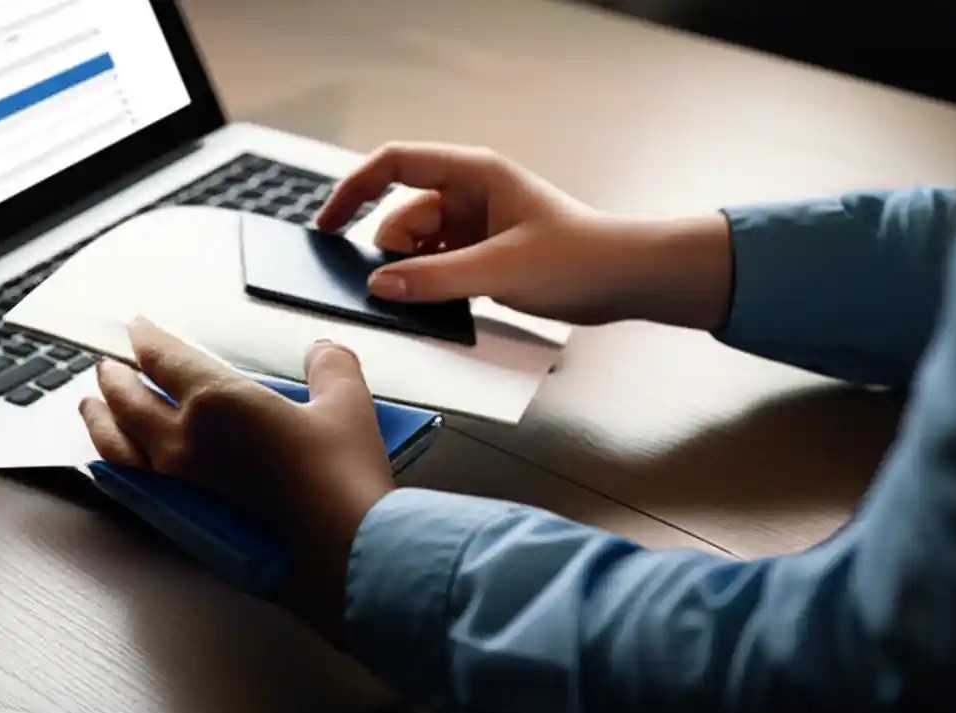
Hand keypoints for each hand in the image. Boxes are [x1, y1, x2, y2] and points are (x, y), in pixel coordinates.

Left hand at [78, 318, 393, 639]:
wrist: (343, 555)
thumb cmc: (341, 482)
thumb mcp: (346, 405)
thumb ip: (330, 367)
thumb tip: (322, 352)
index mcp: (215, 401)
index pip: (164, 358)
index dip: (147, 337)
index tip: (138, 328)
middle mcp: (182, 442)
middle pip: (127, 400)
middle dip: (113, 377)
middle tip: (106, 366)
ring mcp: (175, 487)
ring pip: (116, 447)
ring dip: (99, 421)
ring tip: (90, 409)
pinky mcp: (181, 525)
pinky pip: (130, 489)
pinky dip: (114, 469)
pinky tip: (116, 470)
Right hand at [316, 142, 732, 329]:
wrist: (628, 280)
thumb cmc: (580, 256)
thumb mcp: (501, 269)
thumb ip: (436, 278)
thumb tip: (380, 284)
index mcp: (473, 173)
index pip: (394, 164)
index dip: (353, 189)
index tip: (326, 223)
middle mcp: (469, 194)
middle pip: (401, 216)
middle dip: (391, 253)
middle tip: (395, 290)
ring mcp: (475, 226)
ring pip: (417, 247)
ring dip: (414, 274)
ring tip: (431, 301)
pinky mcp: (483, 255)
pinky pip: (438, 267)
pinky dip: (431, 285)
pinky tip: (441, 305)